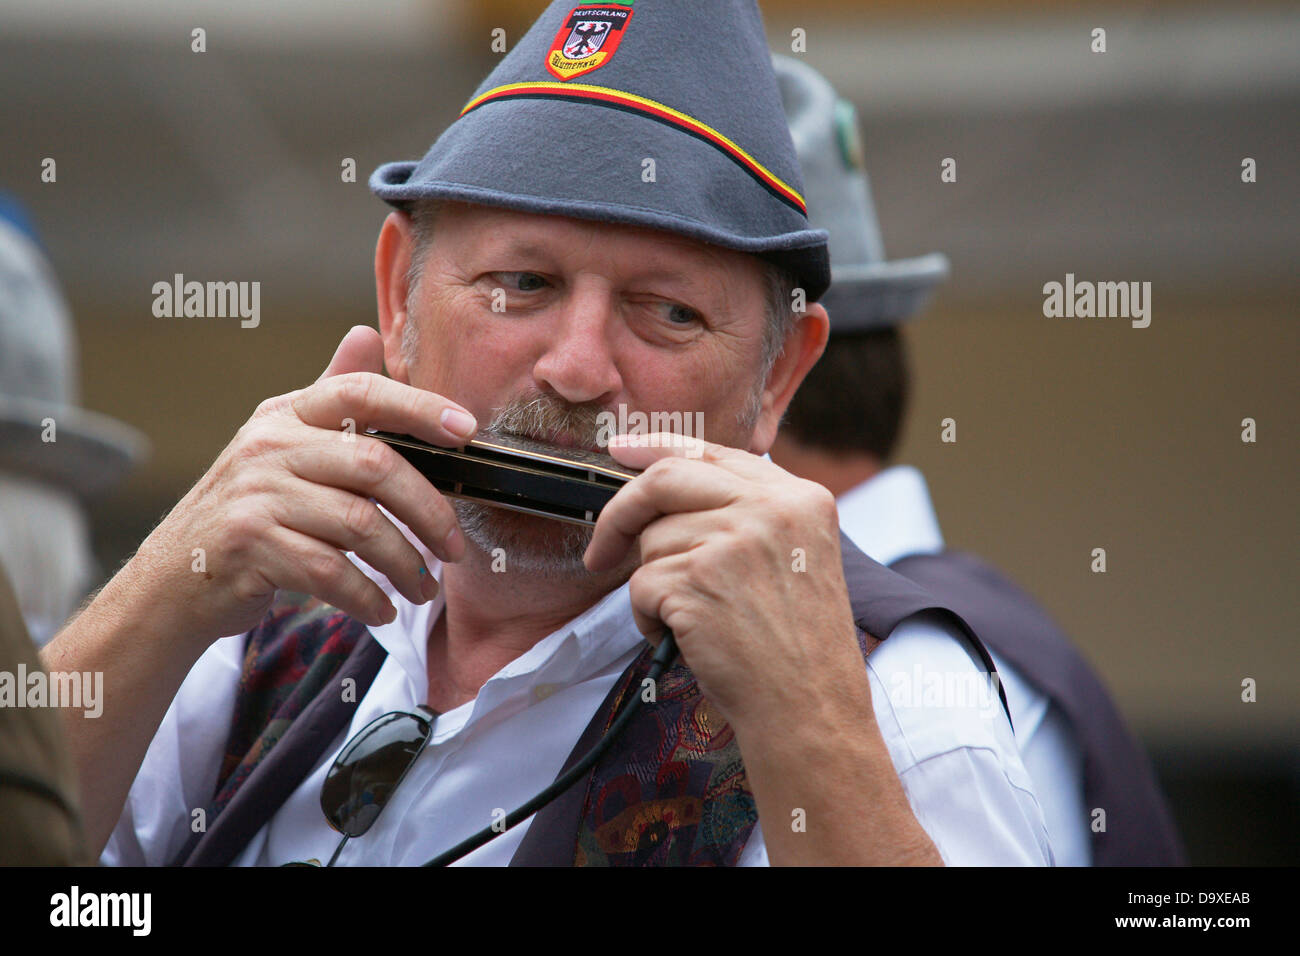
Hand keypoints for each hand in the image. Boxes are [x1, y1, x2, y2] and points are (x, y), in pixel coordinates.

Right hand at [129, 326, 476, 648]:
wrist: (173, 580)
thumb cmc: (249, 511)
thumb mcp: (282, 444)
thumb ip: (330, 398)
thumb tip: (367, 333)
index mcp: (286, 414)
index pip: (360, 392)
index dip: (419, 407)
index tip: (467, 431)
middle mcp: (268, 446)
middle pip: (374, 465)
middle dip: (429, 510)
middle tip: (455, 548)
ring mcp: (254, 495)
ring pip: (360, 524)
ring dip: (405, 563)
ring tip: (423, 587)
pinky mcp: (248, 546)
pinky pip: (330, 571)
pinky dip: (367, 596)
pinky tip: (383, 609)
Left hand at [583, 432, 863, 729]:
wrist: (810, 708)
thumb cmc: (797, 647)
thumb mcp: (799, 558)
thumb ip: (751, 514)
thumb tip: (669, 482)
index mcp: (801, 497)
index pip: (715, 452)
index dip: (659, 449)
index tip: (622, 452)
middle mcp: (772, 508)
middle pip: (667, 477)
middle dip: (622, 510)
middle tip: (602, 547)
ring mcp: (734, 540)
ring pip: (652, 540)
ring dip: (655, 586)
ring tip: (694, 620)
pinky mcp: (698, 577)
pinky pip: (642, 584)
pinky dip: (650, 619)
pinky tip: (687, 638)